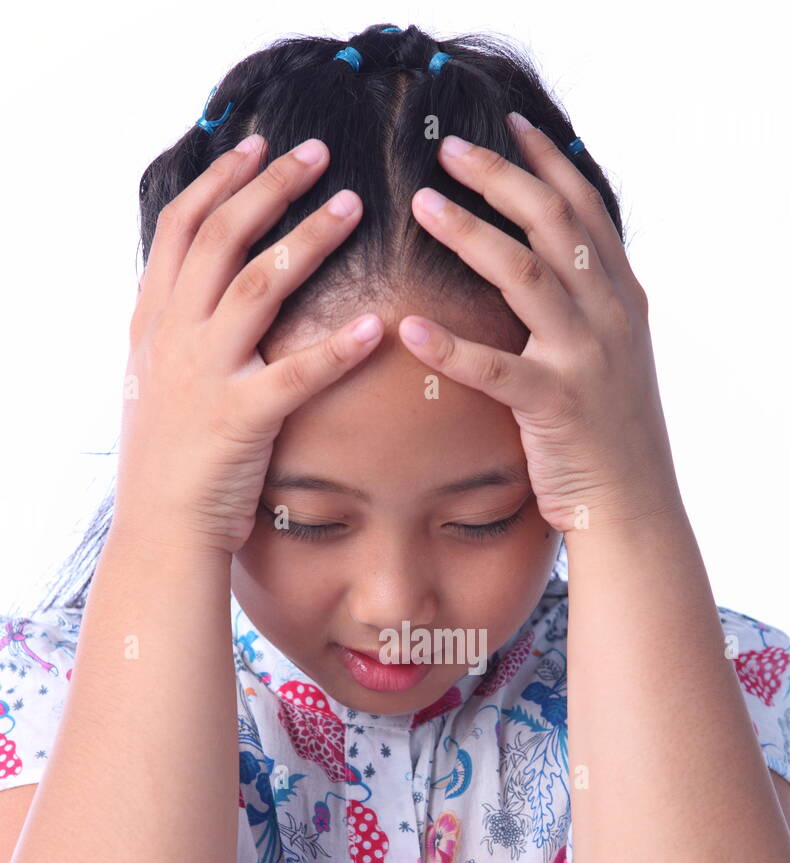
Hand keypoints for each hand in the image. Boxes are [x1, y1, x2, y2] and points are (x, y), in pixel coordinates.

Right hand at [116, 136, 383, 554]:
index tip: (257, 146)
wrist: (160, 529)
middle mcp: (174, 337)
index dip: (220, 179)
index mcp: (154, 322)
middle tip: (317, 152)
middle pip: (221, 236)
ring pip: (256, 284)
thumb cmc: (170, 459)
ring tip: (354, 206)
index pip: (181, 226)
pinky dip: (337, 348)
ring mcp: (205, 374)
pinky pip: (296, 374)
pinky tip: (376, 327)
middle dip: (269, 186)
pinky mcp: (240, 419)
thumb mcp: (157, 381)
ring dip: (307, 239)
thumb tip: (207, 292)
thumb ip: (181, 332)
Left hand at [397, 118, 682, 531]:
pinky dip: (450, 347)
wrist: (633, 505)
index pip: (584, 209)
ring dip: (471, 234)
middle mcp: (610, 316)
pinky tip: (408, 329)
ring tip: (424, 205)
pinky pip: (496, 368)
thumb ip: (590, 303)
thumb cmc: (609, 433)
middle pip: (553, 223)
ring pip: (526, 275)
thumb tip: (553, 262)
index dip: (547, 162)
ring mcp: (586, 358)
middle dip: (500, 178)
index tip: (510, 125)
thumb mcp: (613, 354)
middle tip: (448, 149)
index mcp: (622, 297)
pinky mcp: (556, 405)